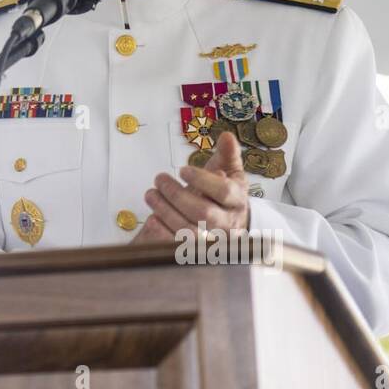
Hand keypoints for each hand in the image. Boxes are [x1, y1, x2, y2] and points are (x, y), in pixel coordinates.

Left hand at [133, 131, 250, 242]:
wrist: (230, 224)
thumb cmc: (224, 195)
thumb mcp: (230, 172)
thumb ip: (228, 154)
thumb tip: (226, 136)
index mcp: (237, 200)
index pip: (224, 191)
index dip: (202, 180)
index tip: (182, 170)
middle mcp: (228, 223)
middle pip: (204, 213)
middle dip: (177, 195)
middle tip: (159, 179)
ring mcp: (213, 240)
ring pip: (189, 231)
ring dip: (166, 211)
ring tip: (150, 194)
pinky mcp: (197, 251)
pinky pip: (179, 247)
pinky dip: (163, 233)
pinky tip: (152, 218)